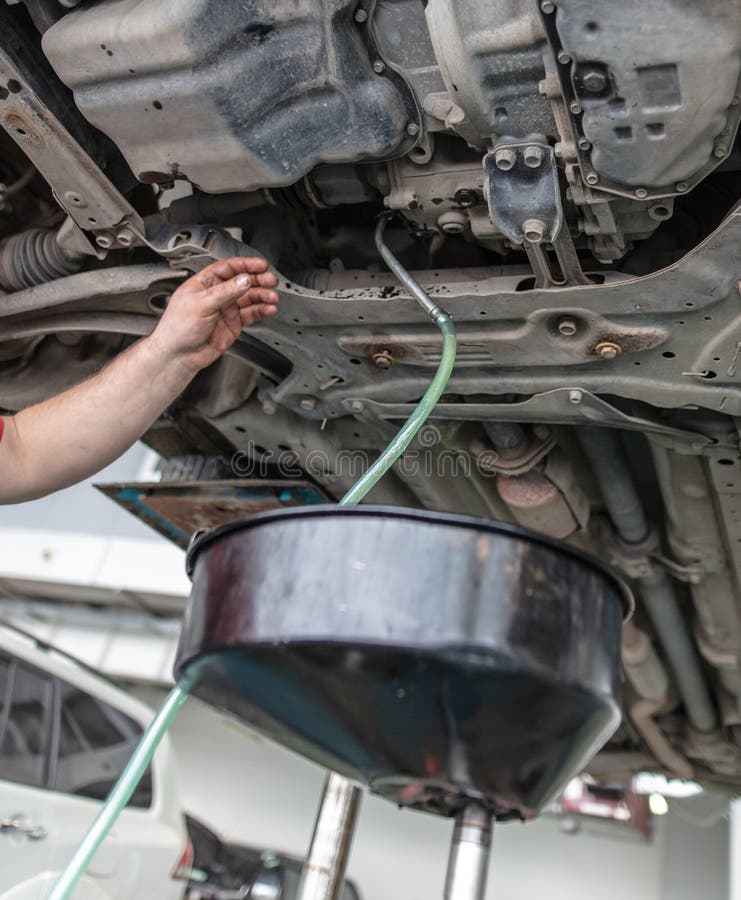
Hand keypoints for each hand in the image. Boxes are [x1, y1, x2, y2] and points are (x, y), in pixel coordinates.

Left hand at [150, 256, 278, 371]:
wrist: (180, 355)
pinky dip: (262, 310)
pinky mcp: (233, 323)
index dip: (246, 265)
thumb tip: (244, 280)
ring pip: (249, 298)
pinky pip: (251, 314)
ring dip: (262, 296)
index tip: (260, 265)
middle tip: (271, 280)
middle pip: (242, 282)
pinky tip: (269, 308)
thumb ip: (225, 291)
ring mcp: (226, 309)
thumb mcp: (202, 303)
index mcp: (205, 283)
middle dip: (258, 280)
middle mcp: (217, 294)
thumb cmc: (178, 328)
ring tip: (273, 297)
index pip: (229, 268)